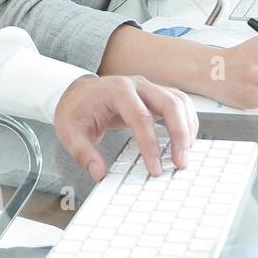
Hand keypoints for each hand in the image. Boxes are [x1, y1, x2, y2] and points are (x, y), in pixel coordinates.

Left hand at [53, 75, 197, 179]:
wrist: (77, 93)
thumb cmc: (76, 110)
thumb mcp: (69, 132)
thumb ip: (83, 153)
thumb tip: (99, 173)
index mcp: (116, 91)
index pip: (141, 117)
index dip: (151, 145)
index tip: (155, 168)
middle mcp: (137, 85)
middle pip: (169, 103)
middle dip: (180, 133)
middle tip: (181, 162)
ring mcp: (148, 87)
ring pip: (179, 101)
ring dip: (188, 127)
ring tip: (186, 153)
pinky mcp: (155, 94)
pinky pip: (179, 103)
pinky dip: (187, 120)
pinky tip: (186, 140)